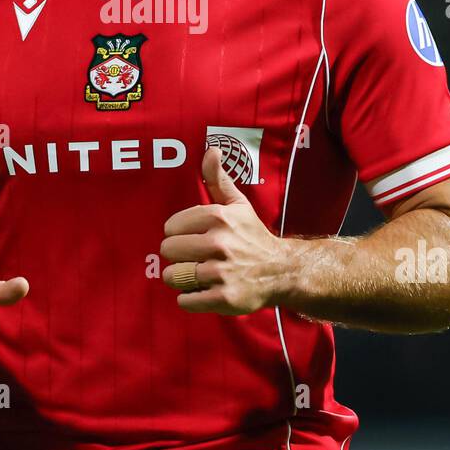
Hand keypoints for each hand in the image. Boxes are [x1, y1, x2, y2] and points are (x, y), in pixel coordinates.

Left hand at [159, 146, 289, 313]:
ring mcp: (222, 272)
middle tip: (195, 258)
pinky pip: (185, 300)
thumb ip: (218, 179)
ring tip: (198, 275)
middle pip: (168, 251)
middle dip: (178, 256)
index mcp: (219, 217)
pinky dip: (189, 299)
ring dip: (181, 279)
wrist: (282, 271)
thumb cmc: (252, 236)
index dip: (179, 234)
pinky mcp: (224, 298)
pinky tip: (203, 291)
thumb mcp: (238, 205)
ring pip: (173, 276)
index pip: (170, 227)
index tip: (194, 238)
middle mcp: (219, 243)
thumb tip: (211, 150)